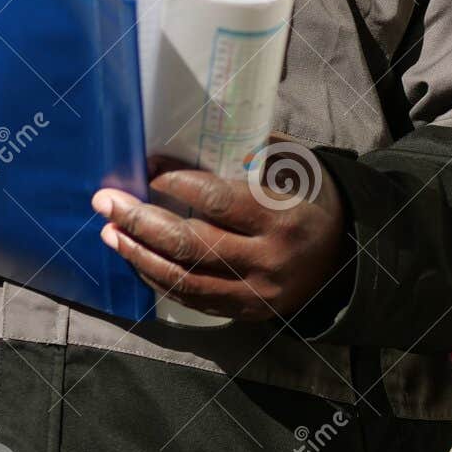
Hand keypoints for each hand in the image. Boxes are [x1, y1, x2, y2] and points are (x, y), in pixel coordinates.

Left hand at [91, 156, 347, 322]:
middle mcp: (267, 261)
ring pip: (185, 279)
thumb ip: (254, 152)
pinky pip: (192, 299)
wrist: (345, 257)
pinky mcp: (245, 313)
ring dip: (140, 254)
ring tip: (109, 232)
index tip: (146, 167)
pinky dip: (159, 278)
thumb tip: (194, 138)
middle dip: (141, 221)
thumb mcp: (296, 167)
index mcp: (281, 218)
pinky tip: (135, 258)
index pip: (217, 201)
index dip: (176, 184)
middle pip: (192, 244)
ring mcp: (254, 294)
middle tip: (106, 201)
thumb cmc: (312, 198)